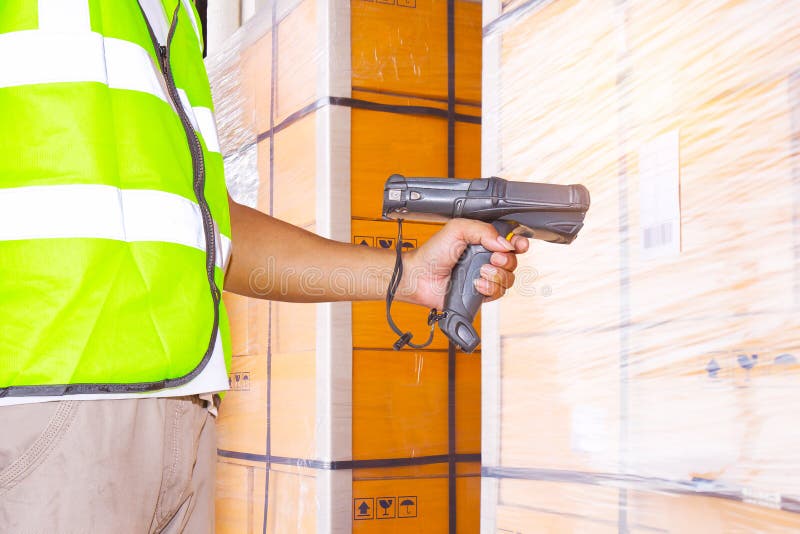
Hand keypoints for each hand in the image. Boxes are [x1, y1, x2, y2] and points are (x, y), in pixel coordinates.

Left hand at [398, 219, 528, 308]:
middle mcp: (486, 260)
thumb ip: (483, 230)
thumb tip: (504, 243)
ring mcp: (484, 278)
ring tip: (481, 272)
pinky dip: (489, 288)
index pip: (510, 242)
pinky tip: (477, 284)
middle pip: (513, 261)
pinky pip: (498, 294)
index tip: (519, 245)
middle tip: (493, 258)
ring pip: (508, 279)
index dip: (519, 244)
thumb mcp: (457, 230)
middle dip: (507, 260)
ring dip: (497, 275)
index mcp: (483, 242)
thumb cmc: (433, 253)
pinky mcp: (480, 294)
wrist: (420, 276)